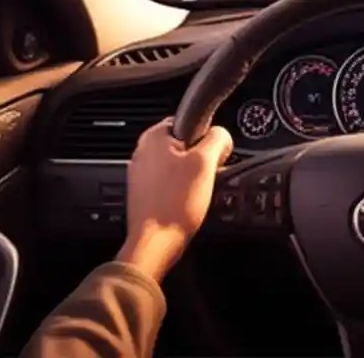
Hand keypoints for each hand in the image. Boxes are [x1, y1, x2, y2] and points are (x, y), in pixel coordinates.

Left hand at [116, 120, 232, 282]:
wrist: (156, 242)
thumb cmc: (175, 204)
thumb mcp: (206, 162)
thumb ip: (218, 138)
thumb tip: (222, 134)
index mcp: (153, 136)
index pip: (190, 121)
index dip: (207, 138)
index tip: (212, 156)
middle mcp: (142, 151)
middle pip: (185, 145)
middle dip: (200, 159)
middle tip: (206, 176)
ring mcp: (140, 174)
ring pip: (178, 165)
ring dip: (191, 177)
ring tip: (195, 193)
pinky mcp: (144, 194)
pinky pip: (170, 184)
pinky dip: (180, 191)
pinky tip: (185, 203)